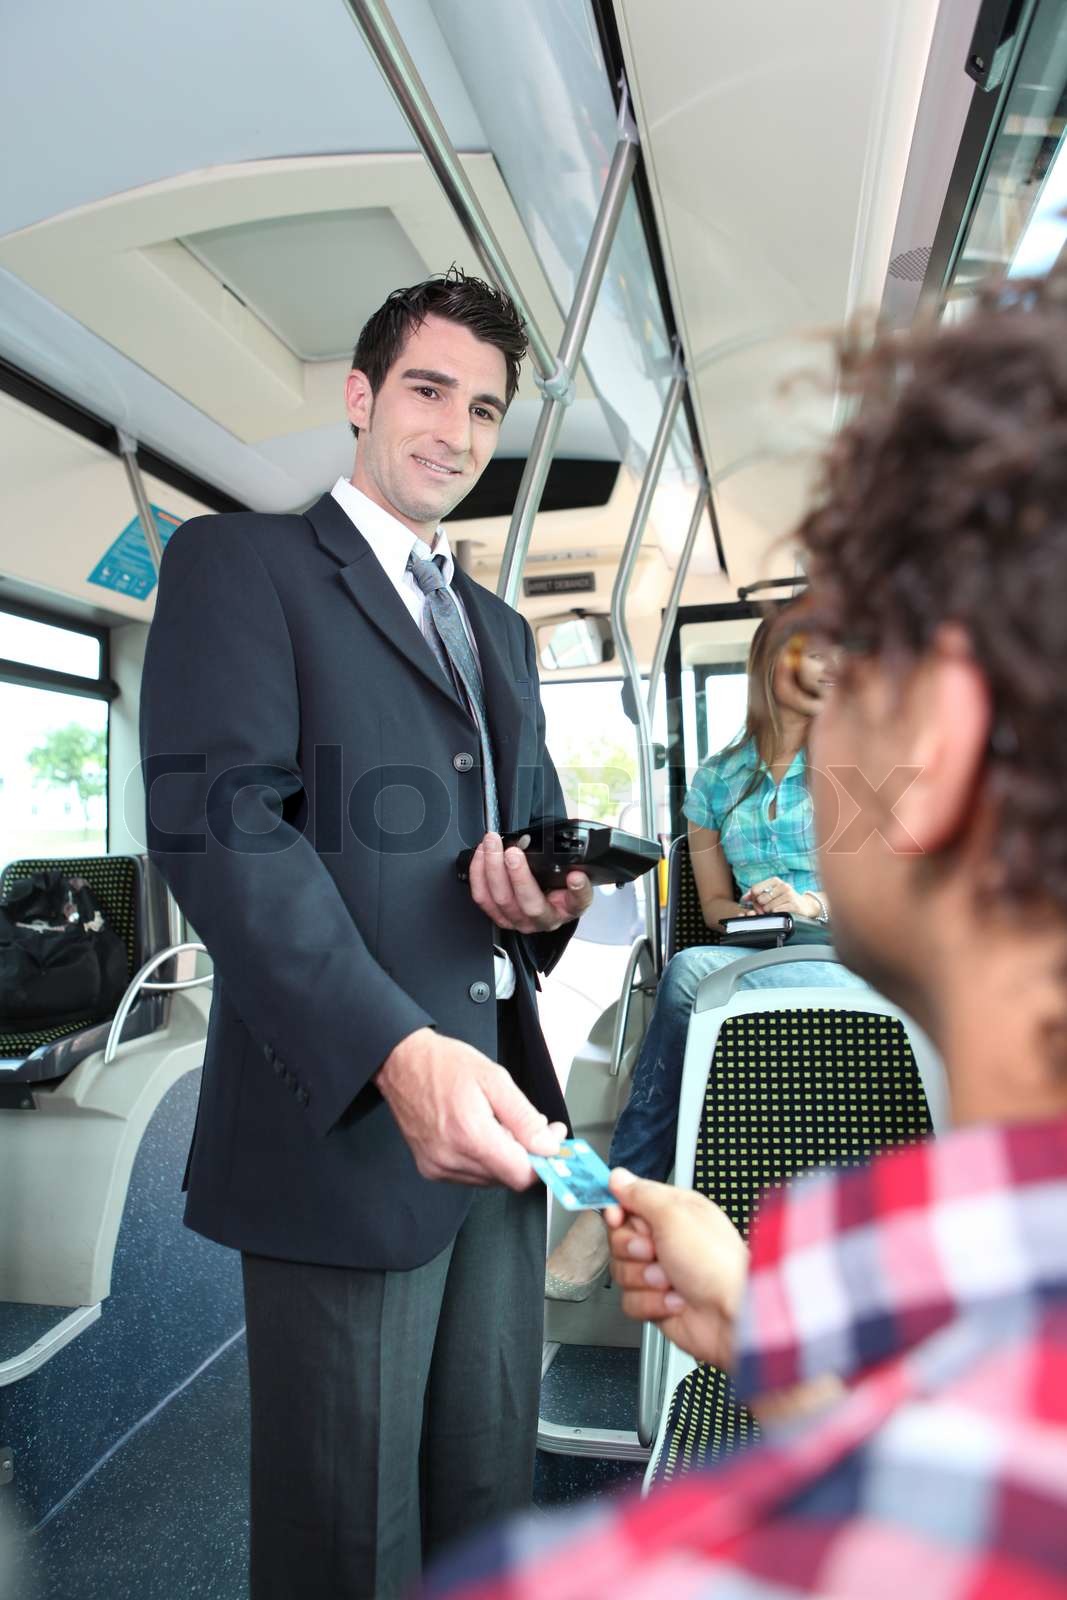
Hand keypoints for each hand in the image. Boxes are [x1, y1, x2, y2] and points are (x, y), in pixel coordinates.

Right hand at [377, 1027, 565, 1188]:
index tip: (552, 1139)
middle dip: (526, 1154)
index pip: (520, 1174)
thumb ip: (523, 1117)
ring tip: (499, 1124)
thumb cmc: (445, 1065)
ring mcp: (439, 1167)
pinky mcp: (431, 1169)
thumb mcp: (494, 1078)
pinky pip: (471, 1177)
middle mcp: (452, 1158)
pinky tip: (480, 1134)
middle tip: (531, 1125)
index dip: (543, 1160)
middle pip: (507, 1178)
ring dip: (505, 1158)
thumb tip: (548, 1146)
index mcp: (470, 1135)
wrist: (401, 1064)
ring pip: (491, 1179)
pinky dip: (484, 1160)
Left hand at [468, 831, 593, 933]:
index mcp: (566, 910)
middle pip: (529, 903)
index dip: (577, 890)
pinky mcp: (496, 914)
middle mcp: (541, 919)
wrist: (541, 897)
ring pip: (500, 900)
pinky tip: (482, 853)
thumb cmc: (556, 885)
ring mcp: (517, 919)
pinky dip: (479, 872)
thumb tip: (576, 871)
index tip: (575, 876)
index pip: (576, 903)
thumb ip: (578, 868)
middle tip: (513, 852)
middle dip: (518, 874)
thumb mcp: (573, 874)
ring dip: (492, 869)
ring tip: (492, 844)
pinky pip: (482, 897)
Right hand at [604, 1170, 747, 1369]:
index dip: (617, 1210)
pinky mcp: (657, 1303)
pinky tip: (675, 1300)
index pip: (629, 1203)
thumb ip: (641, 1194)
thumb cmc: (716, 1262)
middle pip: (620, 1239)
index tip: (616, 1217)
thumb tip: (619, 1177)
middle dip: (633, 1249)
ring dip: (645, 1278)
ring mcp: (661, 1273)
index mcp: (673, 1212)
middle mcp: (667, 1240)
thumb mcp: (674, 1215)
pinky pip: (631, 1301)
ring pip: (622, 1271)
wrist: (733, 1316)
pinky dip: (652, 1303)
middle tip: (654, 1251)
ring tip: (672, 1280)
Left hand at [741, 877, 818, 918]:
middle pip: (760, 899)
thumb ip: (756, 894)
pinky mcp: (794, 905)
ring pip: (768, 907)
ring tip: (774, 911)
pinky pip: (776, 912)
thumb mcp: (771, 893)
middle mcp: (783, 885)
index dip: (753, 898)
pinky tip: (780, 913)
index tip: (756, 902)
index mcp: (775, 881)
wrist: (804, 906)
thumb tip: (744, 898)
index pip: (755, 889)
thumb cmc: (784, 900)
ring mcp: (789, 895)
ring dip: (768, 912)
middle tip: (765, 909)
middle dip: (760, 907)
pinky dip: (776, 915)